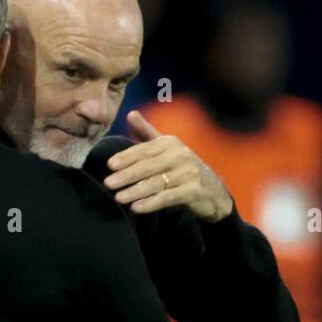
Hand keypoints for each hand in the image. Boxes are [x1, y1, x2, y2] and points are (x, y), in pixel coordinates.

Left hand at [104, 111, 232, 220]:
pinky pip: (168, 197)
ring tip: (118, 197)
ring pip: (156, 183)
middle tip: (108, 183)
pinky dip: (152, 203)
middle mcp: (180, 155)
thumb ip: (147, 133)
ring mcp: (188, 173)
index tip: (109, 165)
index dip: (126, 157)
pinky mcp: (194, 191)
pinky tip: (137, 208)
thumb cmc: (183, 168)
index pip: (144, 149)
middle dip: (126, 175)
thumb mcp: (167, 148)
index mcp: (171, 143)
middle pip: (148, 166)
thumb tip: (130, 113)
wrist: (213, 190)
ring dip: (135, 191)